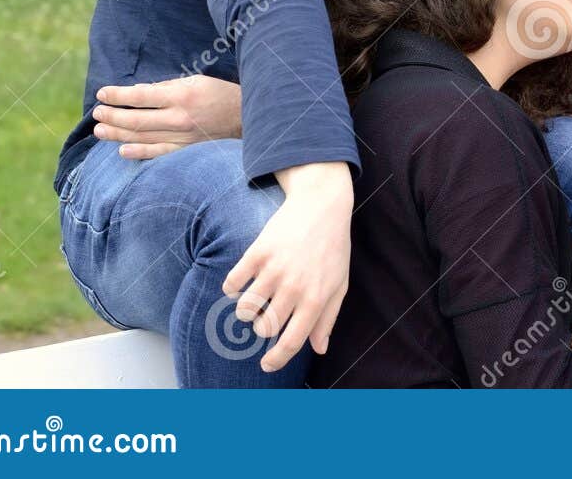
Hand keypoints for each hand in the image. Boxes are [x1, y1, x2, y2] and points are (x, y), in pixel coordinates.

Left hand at [94, 75, 242, 159]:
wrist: (248, 118)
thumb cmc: (220, 94)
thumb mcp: (195, 81)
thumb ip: (166, 87)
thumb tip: (136, 92)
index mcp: (181, 95)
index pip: (140, 96)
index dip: (118, 95)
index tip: (102, 94)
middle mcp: (179, 118)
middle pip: (136, 119)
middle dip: (112, 115)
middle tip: (97, 114)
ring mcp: (183, 137)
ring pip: (142, 137)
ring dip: (117, 134)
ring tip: (99, 130)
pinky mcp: (187, 150)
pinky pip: (159, 154)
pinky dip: (139, 153)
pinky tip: (123, 151)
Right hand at [223, 161, 352, 371]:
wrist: (322, 204)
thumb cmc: (333, 247)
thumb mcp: (339, 284)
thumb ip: (328, 318)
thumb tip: (319, 349)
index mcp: (316, 298)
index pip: (291, 342)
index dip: (276, 360)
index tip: (267, 366)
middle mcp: (294, 287)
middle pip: (264, 328)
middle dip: (262, 326)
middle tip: (268, 313)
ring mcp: (274, 269)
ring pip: (244, 309)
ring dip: (246, 310)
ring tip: (255, 299)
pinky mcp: (257, 252)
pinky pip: (232, 283)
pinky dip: (232, 288)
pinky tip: (241, 283)